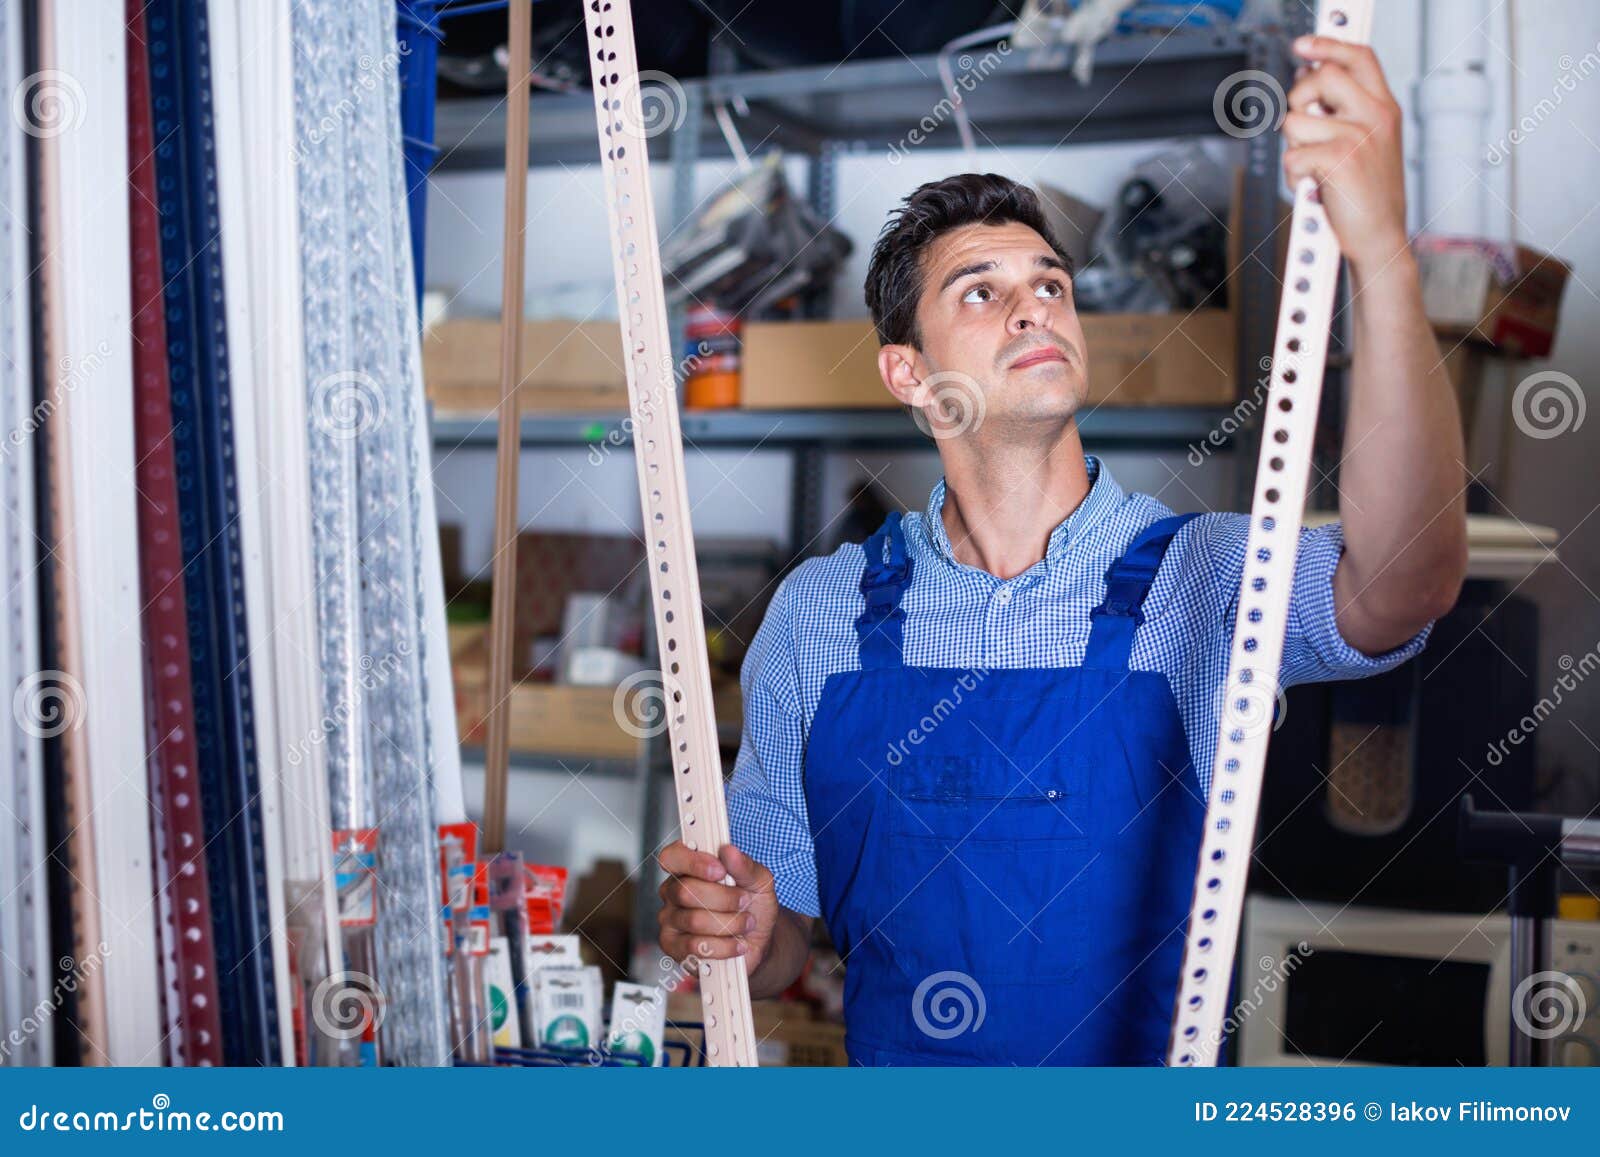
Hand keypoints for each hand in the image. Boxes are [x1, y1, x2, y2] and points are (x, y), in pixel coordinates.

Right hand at [656, 841, 779, 975]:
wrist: (758, 940)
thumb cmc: (753, 905)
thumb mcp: (758, 881)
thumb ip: (744, 866)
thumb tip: (729, 850)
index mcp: (687, 867)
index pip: (672, 857)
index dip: (693, 862)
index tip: (720, 870)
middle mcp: (673, 891)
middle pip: (685, 891)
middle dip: (724, 898)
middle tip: (745, 901)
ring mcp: (669, 919)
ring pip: (693, 920)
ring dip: (730, 924)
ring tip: (746, 923)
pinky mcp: (673, 947)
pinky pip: (694, 947)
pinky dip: (723, 946)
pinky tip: (736, 943)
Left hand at [1283, 34, 1408, 273]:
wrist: (1380, 239)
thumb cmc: (1367, 196)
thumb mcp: (1367, 143)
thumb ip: (1343, 110)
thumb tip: (1306, 77)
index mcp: (1384, 108)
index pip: (1359, 58)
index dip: (1329, 44)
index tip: (1302, 44)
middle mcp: (1376, 116)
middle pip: (1321, 77)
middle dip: (1299, 101)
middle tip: (1305, 130)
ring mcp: (1360, 136)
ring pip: (1296, 121)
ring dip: (1294, 148)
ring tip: (1314, 170)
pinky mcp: (1341, 160)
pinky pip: (1291, 156)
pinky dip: (1293, 177)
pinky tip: (1313, 188)